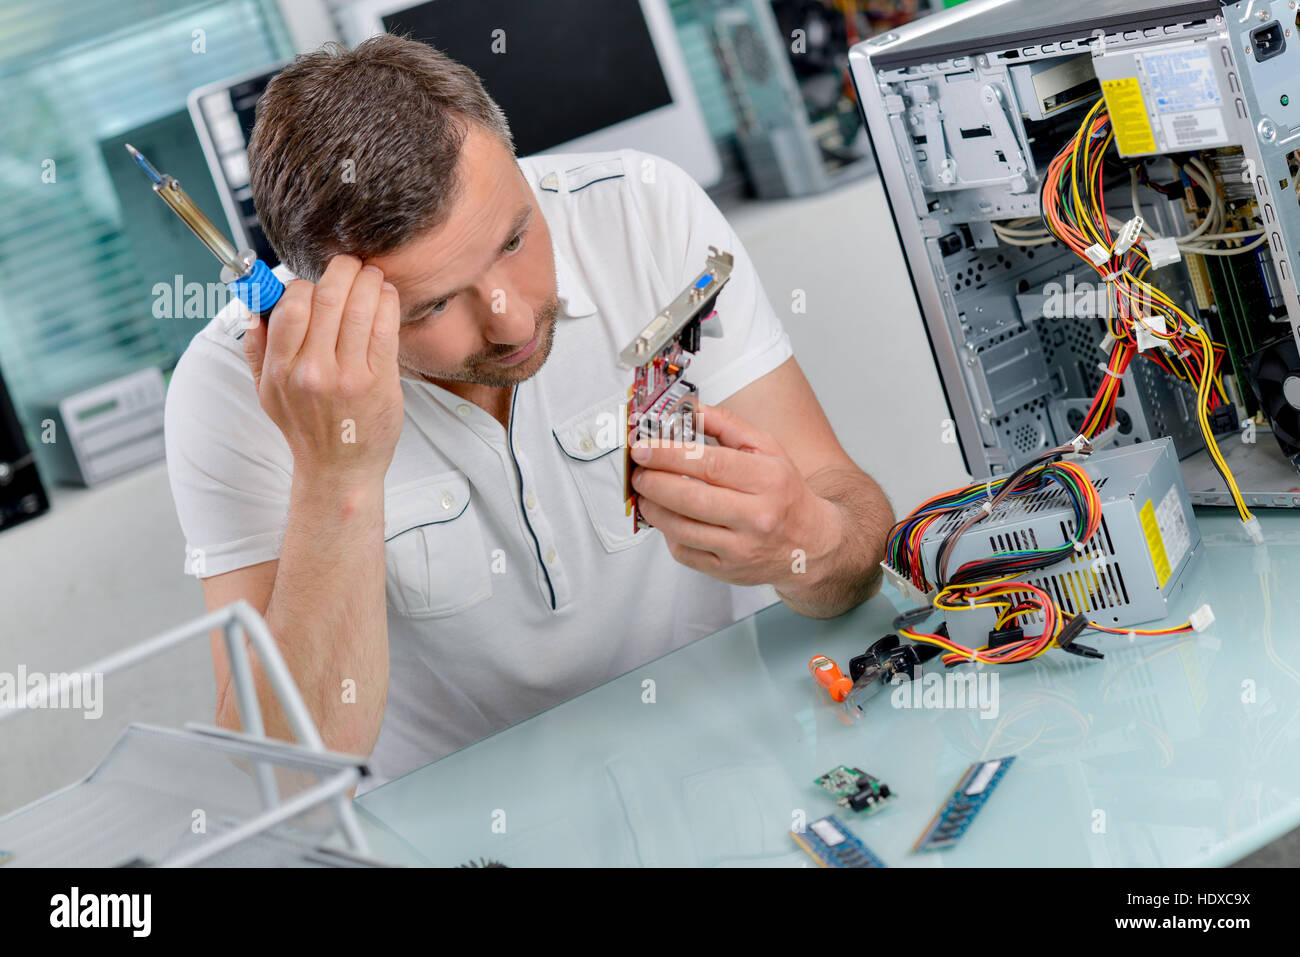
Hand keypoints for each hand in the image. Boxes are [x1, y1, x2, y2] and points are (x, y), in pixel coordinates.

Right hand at [243, 255, 402, 483]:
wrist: (339, 470)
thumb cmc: (306, 428)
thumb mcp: (266, 393)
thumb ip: (256, 349)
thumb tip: (254, 307)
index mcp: (281, 369)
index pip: (291, 305)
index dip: (305, 284)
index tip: (315, 283)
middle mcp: (313, 371)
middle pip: (329, 298)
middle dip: (342, 270)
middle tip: (350, 264)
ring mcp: (350, 376)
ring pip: (361, 307)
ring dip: (369, 280)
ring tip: (371, 274)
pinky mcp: (381, 381)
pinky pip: (385, 327)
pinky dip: (387, 302)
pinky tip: (386, 295)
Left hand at [629, 404, 840, 588]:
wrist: (811, 544)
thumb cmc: (784, 492)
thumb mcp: (766, 449)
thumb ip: (725, 424)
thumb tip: (685, 408)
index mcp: (767, 480)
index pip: (709, 464)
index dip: (668, 455)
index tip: (643, 448)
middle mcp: (757, 517)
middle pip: (691, 498)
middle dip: (653, 482)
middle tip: (637, 471)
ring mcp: (742, 548)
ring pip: (682, 529)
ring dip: (653, 509)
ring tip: (645, 493)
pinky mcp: (728, 571)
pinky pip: (685, 553)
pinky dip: (668, 534)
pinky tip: (668, 519)